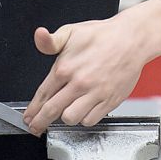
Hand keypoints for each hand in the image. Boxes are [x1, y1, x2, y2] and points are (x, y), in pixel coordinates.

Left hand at [24, 15, 149, 134]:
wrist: (131, 39)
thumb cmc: (102, 36)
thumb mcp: (71, 32)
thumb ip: (50, 41)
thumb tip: (39, 36)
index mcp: (65, 68)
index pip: (43, 95)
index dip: (33, 109)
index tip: (28, 118)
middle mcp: (79, 83)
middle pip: (52, 111)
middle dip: (40, 122)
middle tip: (36, 127)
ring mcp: (94, 94)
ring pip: (71, 118)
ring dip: (65, 118)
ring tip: (64, 113)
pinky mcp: (109, 101)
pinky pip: (90, 120)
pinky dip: (84, 119)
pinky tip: (82, 111)